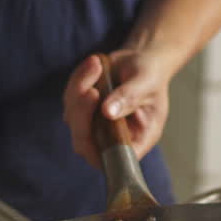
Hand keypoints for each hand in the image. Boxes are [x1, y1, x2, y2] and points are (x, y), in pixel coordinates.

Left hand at [63, 49, 171, 167]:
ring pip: (72, 118)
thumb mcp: (146, 83)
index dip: (101, 149)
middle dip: (83, 114)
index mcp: (136, 140)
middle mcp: (112, 138)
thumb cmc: (151, 75)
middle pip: (84, 142)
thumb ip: (129, 98)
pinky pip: (69, 99)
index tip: (103, 115)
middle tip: (92, 89)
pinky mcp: (81, 110)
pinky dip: (78, 80)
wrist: (140, 60)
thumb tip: (108, 112)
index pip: (114, 160)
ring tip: (97, 65)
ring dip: (80, 89)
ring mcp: (93, 126)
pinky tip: (94, 64)